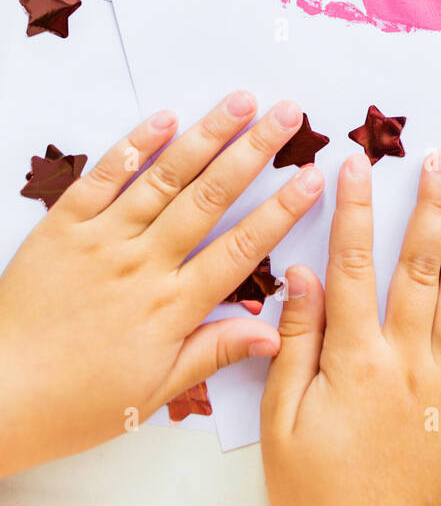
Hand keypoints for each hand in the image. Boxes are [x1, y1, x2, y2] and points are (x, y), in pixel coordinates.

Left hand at [0, 92, 323, 475]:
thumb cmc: (73, 404)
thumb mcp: (153, 393)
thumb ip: (214, 353)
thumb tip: (274, 334)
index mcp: (170, 308)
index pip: (241, 249)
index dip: (282, 210)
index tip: (312, 177)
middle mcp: (142, 265)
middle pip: (210, 197)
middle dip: (255, 151)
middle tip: (288, 114)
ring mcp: (102, 240)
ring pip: (165, 177)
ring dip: (207, 134)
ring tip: (241, 101)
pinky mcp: (63, 227)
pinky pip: (104, 177)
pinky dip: (135, 145)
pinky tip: (165, 118)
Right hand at [261, 150, 440, 505]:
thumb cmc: (316, 492)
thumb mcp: (280, 421)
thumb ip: (294, 343)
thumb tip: (302, 276)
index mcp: (354, 360)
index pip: (353, 265)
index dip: (355, 210)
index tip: (357, 165)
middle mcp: (406, 360)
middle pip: (419, 267)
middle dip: (429, 206)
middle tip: (438, 159)